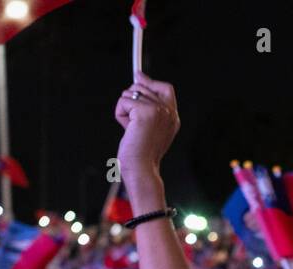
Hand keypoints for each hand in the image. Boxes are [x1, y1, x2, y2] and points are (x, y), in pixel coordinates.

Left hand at [114, 72, 179, 187]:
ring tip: (133, 130)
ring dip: (125, 110)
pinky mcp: (145, 111)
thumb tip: (139, 75)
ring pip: (130, 93)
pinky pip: (123, 101)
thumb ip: (147, 103)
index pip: (165, 88)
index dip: (150, 82)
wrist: (142, 170)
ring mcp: (159, 110)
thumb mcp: (148, 126)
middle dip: (132, 103)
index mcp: (173, 117)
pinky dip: (120, 115)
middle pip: (143, 87)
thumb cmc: (142, 154)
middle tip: (136, 126)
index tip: (138, 76)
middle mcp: (169, 112)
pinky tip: (128, 130)